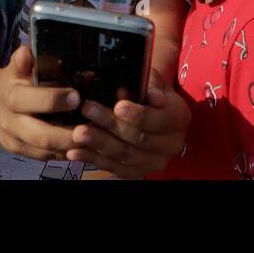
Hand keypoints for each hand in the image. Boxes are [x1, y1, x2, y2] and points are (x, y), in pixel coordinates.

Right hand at [0, 46, 78, 161]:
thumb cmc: (11, 82)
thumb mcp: (14, 69)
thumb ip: (22, 62)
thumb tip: (25, 52)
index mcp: (10, 96)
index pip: (29, 100)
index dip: (53, 100)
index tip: (76, 96)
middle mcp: (10, 121)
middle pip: (39, 134)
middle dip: (66, 133)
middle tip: (89, 127)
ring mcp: (13, 139)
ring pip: (44, 150)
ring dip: (68, 147)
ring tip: (90, 138)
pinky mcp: (19, 150)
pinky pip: (43, 156)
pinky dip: (61, 152)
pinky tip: (79, 145)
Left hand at [65, 83, 190, 178]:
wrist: (156, 113)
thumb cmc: (151, 92)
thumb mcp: (155, 80)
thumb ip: (150, 82)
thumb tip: (148, 93)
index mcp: (178, 119)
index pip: (158, 120)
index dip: (138, 114)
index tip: (118, 105)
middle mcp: (171, 145)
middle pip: (139, 139)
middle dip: (111, 125)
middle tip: (88, 110)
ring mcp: (154, 162)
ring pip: (125, 156)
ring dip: (98, 145)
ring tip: (78, 134)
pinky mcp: (137, 172)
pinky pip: (114, 168)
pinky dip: (93, 160)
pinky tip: (75, 152)